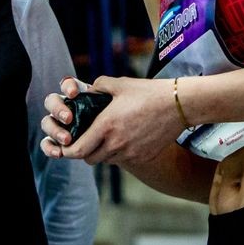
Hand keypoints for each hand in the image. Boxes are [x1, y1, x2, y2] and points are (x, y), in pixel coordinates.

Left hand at [40, 75, 187, 165]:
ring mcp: (131, 153)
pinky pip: (123, 160)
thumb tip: (87, 90)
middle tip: (84, 141)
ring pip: (106, 160)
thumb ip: (98, 86)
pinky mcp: (143, 157)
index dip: (67, 151)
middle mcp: (116, 143)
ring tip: (104, 138)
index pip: (78, 150)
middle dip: (83, 152)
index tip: (64, 146)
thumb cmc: (148, 92)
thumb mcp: (120, 84)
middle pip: (89, 159)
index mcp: (106, 126)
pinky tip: (123, 139)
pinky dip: (118, 153)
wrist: (179, 105)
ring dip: (101, 153)